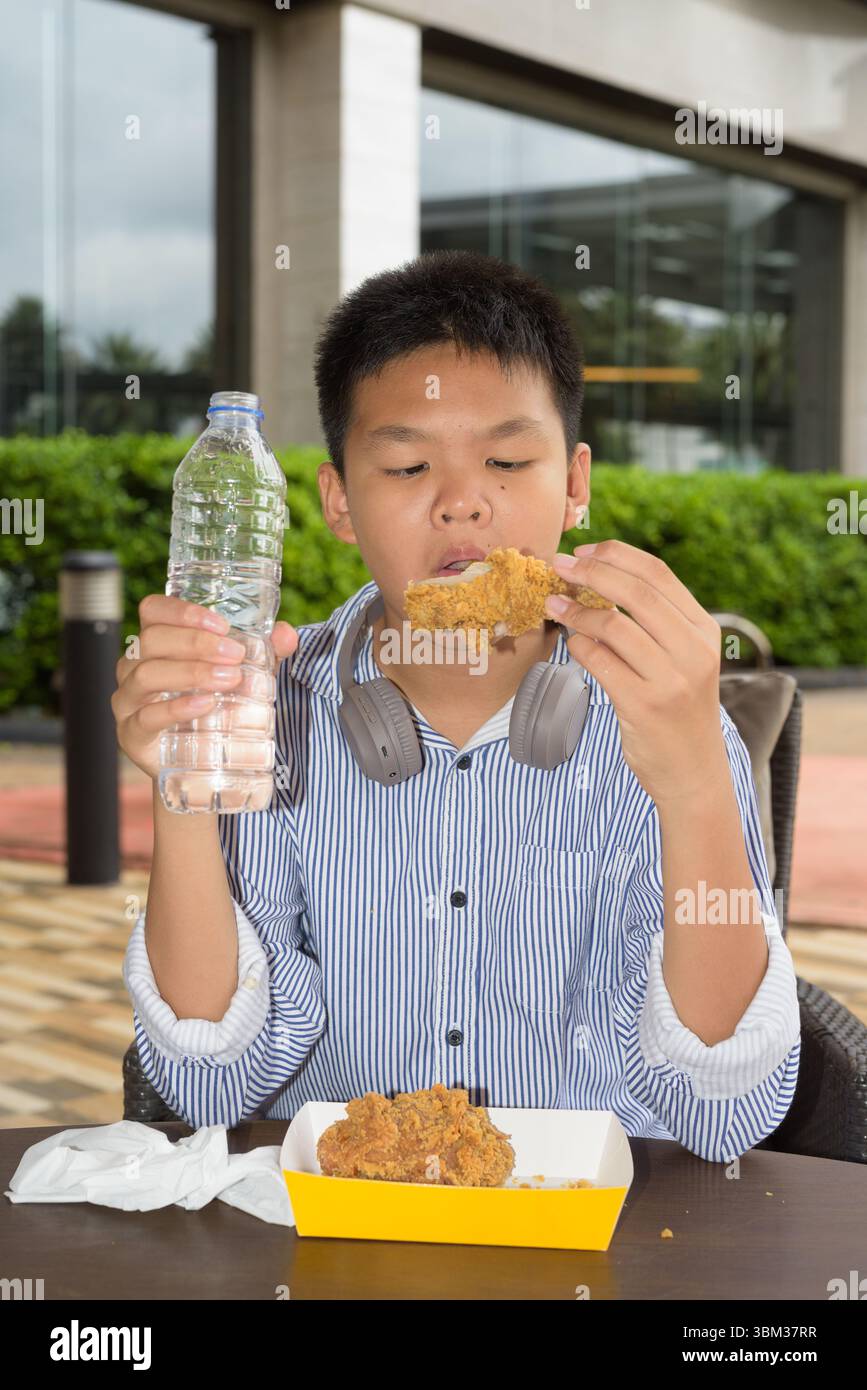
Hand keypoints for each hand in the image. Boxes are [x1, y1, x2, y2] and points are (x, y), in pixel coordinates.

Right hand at [111, 595, 298, 782]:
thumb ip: (264, 654)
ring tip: (229, 679)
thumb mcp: (242, 677)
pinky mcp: (131, 736)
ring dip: (191, 672)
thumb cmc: (214, 710)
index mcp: (155, 644)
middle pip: (152, 640)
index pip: (153, 611)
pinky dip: (176, 708)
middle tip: (235, 655)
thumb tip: (288, 634)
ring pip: (147, 674)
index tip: (222, 624)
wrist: (199, 767)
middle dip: (196, 642)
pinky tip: (205, 704)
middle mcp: (133, 668)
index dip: (182, 611)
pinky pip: (146, 717)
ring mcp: (127, 702)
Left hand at [544, 539, 726, 806]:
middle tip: (558, 566)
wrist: (693, 771)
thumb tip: (600, 578)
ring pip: (614, 625)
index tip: (583, 551)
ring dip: (576, 610)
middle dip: (590, 572)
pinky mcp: (644, 705)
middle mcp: (692, 650)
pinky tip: (570, 642)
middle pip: (636, 591)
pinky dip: (578, 645)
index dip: (616, 555)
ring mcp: (670, 679)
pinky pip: (600, 662)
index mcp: (703, 630)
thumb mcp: (683, 658)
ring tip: (553, 603)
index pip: (658, 574)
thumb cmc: (678, 708)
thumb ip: (656, 622)